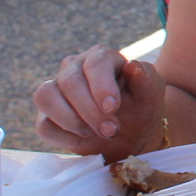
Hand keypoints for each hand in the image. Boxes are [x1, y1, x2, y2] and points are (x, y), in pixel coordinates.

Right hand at [34, 47, 166, 158]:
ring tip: (99, 134)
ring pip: (46, 96)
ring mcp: (56, 90)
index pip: (95, 63)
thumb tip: (132, 65)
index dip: (101, 86)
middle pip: (69, 81)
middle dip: (90, 110)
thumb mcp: (151, 94)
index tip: (111, 108)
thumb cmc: (141, 107)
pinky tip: (87, 138)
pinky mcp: (46, 115)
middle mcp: (74, 67)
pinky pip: (44, 125)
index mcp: (103, 57)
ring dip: (72, 120)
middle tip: (110, 130)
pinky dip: (66, 137)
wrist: (131, 135)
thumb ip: (145, 79)